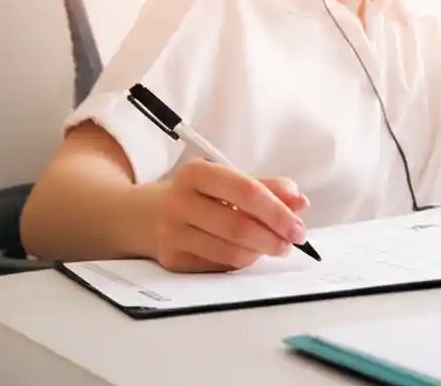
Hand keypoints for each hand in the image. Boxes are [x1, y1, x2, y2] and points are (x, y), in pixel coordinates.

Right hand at [151, 159, 309, 272]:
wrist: (140, 215)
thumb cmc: (194, 196)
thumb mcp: (223, 181)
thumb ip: (264, 188)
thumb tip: (300, 202)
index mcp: (195, 173)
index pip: (246, 191)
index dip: (277, 211)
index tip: (298, 225)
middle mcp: (179, 201)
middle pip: (239, 226)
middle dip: (273, 238)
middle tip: (291, 242)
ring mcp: (172, 233)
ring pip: (230, 251)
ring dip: (260, 253)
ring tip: (271, 247)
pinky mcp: (172, 260)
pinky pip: (218, 266)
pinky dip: (240, 262)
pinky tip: (245, 252)